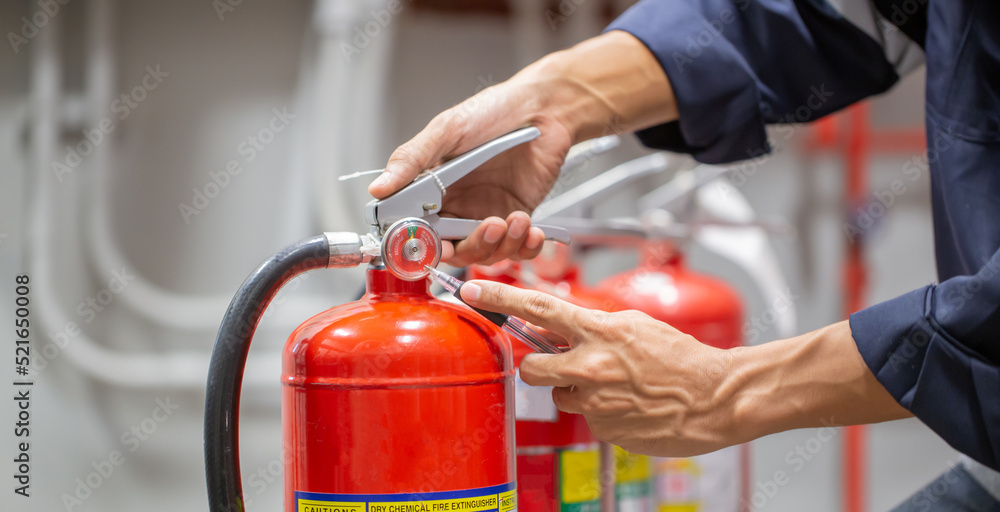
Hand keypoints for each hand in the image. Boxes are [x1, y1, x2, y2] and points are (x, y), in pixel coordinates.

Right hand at [369, 31, 677, 265]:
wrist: (545, 108)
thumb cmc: (494, 111)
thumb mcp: (447, 130)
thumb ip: (412, 160)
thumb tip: (378, 189)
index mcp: (432, 189)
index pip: (416, 229)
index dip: (422, 244)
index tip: (433, 244)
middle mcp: (457, 207)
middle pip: (453, 250)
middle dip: (470, 246)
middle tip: (487, 226)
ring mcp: (487, 215)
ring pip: (485, 254)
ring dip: (501, 244)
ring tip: (516, 219)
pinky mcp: (517, 220)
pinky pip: (518, 249)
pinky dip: (525, 246)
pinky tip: (531, 228)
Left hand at [459, 279, 738, 456]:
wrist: (716, 398)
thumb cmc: (681, 359)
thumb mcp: (634, 325)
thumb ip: (592, 325)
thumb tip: (556, 323)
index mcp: (599, 331)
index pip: (538, 307)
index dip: (501, 297)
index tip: (472, 291)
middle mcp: (591, 366)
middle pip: (531, 367)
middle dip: (538, 366)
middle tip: (561, 364)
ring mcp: (595, 401)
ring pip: (561, 396)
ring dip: (577, 391)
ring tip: (615, 387)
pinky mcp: (604, 430)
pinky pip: (587, 418)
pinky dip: (601, 412)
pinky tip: (629, 406)